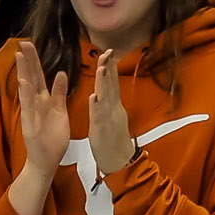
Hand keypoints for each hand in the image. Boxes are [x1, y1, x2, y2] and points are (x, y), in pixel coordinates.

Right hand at [14, 40, 71, 180]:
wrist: (47, 160)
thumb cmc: (53, 137)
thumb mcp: (59, 110)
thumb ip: (59, 93)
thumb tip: (60, 73)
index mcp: (44, 100)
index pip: (39, 76)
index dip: (36, 61)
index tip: (31, 44)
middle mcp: (35, 103)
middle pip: (31, 78)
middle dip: (28, 61)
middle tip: (23, 42)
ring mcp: (31, 113)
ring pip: (27, 89)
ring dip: (23, 73)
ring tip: (20, 56)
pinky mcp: (30, 123)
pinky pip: (28, 107)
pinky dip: (26, 95)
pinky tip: (24, 83)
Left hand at [89, 50, 135, 178]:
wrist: (120, 162)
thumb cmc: (113, 143)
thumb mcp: (111, 120)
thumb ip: (108, 106)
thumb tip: (103, 93)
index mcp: (114, 107)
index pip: (112, 84)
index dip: (111, 68)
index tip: (109, 53)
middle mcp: (114, 110)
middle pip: (111, 86)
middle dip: (110, 68)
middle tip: (108, 52)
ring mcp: (109, 119)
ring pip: (106, 98)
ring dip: (105, 83)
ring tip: (103, 68)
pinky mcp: (103, 130)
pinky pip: (99, 117)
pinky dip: (97, 106)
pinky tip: (94, 96)